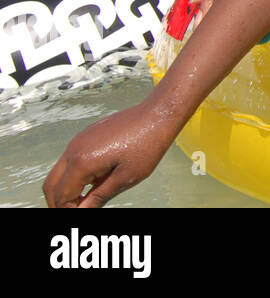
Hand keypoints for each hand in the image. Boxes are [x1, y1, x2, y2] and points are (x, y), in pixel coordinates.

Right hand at [43, 103, 176, 207]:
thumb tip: (81, 212)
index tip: (81, 216)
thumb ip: (99, 197)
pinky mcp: (86, 135)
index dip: (68, 211)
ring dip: (67, 189)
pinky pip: (70, 160)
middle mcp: (74, 150)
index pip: (62, 196)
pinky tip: (95, 181)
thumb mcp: (125, 177)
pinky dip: (74, 175)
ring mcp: (78, 140)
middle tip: (77, 211)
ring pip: (59, 172)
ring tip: (86, 200)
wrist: (157, 114)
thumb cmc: (147, 145)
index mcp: (82, 162)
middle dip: (60, 202)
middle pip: (52, 185)